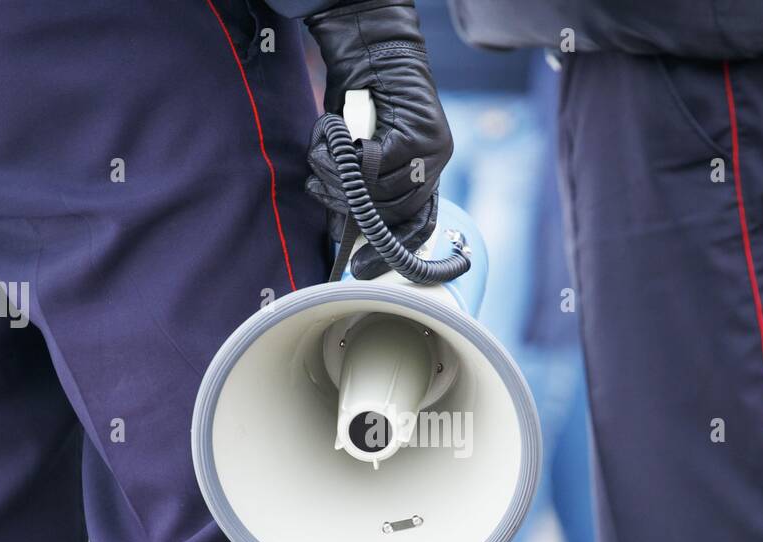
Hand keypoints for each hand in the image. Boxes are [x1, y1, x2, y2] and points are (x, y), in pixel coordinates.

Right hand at [304, 0, 451, 277]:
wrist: (370, 52)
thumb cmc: (354, 104)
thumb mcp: (350, 155)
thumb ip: (353, 191)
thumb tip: (341, 234)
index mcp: (421, 176)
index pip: (415, 226)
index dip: (389, 250)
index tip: (360, 267)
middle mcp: (435, 168)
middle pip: (394, 215)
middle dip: (352, 207)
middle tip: (326, 188)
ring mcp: (437, 154)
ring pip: (387, 195)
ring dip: (348, 180)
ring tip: (329, 155)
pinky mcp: (428, 137)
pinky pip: (385, 167)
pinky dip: (358, 158)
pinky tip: (348, 140)